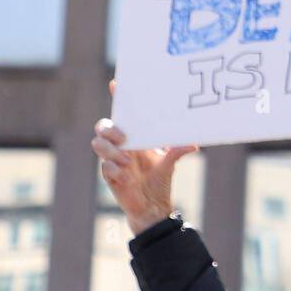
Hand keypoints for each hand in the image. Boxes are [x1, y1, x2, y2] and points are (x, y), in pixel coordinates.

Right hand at [92, 79, 197, 235]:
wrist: (152, 206)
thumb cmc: (159, 181)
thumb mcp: (169, 164)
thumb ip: (177, 152)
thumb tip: (193, 144)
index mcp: (135, 138)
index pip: (123, 115)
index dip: (117, 99)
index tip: (116, 84)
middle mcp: (121, 146)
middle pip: (103, 127)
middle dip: (110, 130)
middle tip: (125, 139)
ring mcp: (113, 160)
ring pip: (97, 144)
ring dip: (112, 152)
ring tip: (129, 162)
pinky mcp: (109, 176)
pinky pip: (105, 168)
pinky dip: (116, 171)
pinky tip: (128, 178)